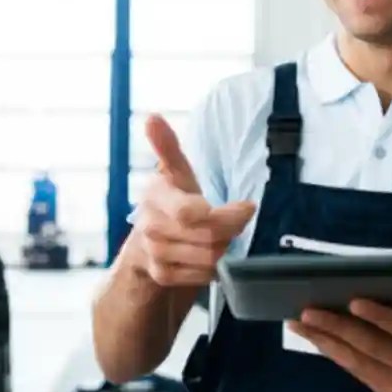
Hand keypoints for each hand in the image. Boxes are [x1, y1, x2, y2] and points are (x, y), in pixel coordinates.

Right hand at [128, 114, 254, 287]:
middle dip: (232, 229)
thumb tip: (152, 117)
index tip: (248, 206)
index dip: (227, 214)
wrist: (143, 249)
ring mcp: (154, 252)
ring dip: (224, 248)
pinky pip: (203, 274)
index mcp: (157, 194)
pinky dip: (213, 268)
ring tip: (223, 238)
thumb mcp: (173, 175)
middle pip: (209, 235)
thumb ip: (167, 147)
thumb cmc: (170, 205)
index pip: (192, 212)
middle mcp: (150, 224)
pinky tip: (211, 256)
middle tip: (240, 220)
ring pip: (209, 256)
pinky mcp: (161, 275)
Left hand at [286, 297, 391, 391]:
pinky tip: (317, 339)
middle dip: (337, 327)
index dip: (380, 316)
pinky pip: (358, 371)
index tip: (354, 301)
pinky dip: (335, 354)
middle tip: (307, 311)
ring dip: (325, 341)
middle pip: (372, 346)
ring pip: (357, 361)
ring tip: (298, 324)